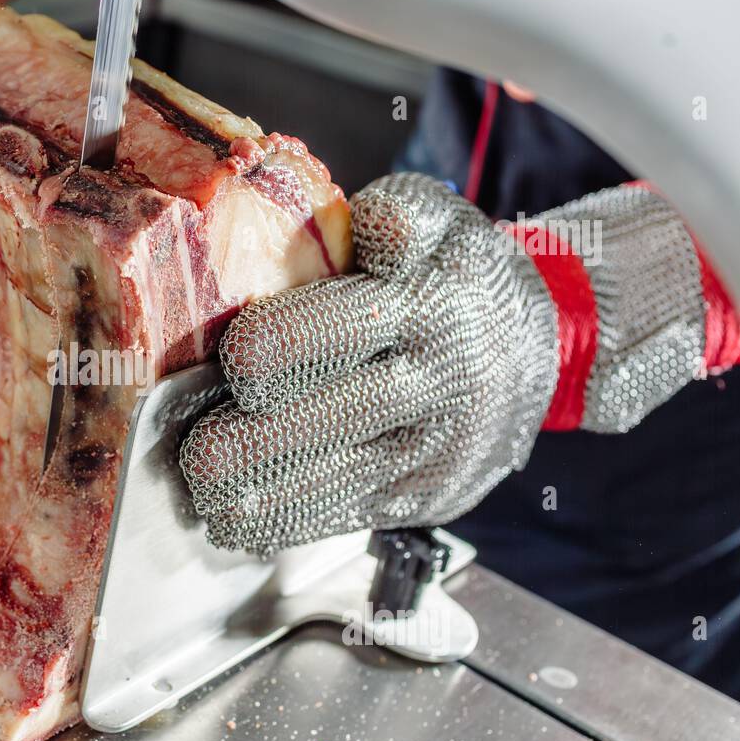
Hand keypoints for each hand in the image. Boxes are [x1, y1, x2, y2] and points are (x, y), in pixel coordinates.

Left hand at [179, 173, 560, 553]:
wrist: (538, 345)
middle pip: (346, 414)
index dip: (289, 344)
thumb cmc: (453, 274)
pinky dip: (294, 523)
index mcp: (431, 303)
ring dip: (269, 498)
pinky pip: (356, 513)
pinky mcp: (428, 493)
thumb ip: (398, 215)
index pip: (354, 324)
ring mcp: (438, 448)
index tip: (235, 360)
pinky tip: (240, 525)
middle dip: (266, 441)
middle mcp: (440, 381)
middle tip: (201, 456)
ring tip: (208, 501)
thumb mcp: (438, 221)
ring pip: (348, 478)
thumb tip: (367, 221)